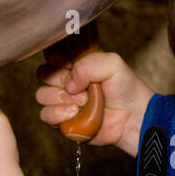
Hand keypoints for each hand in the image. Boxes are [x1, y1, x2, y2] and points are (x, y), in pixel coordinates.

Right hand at [36, 50, 154, 156]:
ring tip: (82, 102)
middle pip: (43, 74)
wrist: (132, 116)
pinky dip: (57, 114)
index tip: (69, 64)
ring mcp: (63, 101)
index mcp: (76, 64)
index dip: (56, 59)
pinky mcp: (62, 120)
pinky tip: (74, 113)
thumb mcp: (112, 63)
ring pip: (42, 95)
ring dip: (59, 98)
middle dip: (59, 79)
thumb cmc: (124, 87)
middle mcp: (66, 81)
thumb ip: (87, 64)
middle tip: (81, 87)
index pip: (51, 55)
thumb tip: (68, 83)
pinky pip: (45, 115)